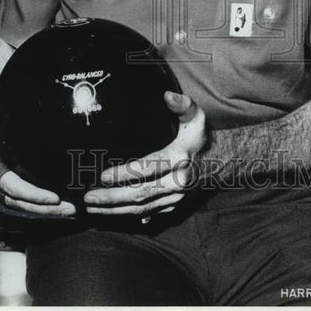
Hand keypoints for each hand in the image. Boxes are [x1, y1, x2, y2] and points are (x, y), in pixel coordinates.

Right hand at [0, 107, 75, 218]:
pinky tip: (62, 210)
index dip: (31, 194)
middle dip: (44, 209)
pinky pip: (26, 208)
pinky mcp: (8, 197)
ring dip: (47, 213)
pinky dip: (43, 211)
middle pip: (20, 203)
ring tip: (71, 211)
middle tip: (70, 209)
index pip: (9, 185)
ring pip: (24, 209)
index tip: (54, 198)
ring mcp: (0, 195)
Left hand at [83, 92, 205, 219]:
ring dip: (115, 211)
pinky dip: (127, 215)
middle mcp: (177, 183)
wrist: (222, 162)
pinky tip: (109, 213)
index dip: (125, 174)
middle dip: (112, 198)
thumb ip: (182, 104)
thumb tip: (167, 95)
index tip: (103, 176)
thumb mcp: (196, 116)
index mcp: (180, 159)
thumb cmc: (201, 137)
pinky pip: (147, 215)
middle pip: (141, 194)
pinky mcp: (172, 207)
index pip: (148, 168)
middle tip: (88, 198)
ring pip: (142, 209)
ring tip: (92, 208)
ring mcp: (175, 198)